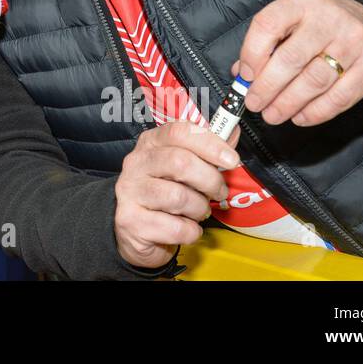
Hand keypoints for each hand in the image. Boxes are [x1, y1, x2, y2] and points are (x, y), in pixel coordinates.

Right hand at [114, 120, 239, 270]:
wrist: (135, 229)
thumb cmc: (165, 192)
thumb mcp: (183, 167)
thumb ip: (206, 150)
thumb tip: (232, 133)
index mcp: (150, 143)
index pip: (179, 132)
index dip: (210, 144)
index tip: (231, 160)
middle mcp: (136, 163)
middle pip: (181, 162)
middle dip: (210, 180)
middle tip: (219, 192)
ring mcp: (130, 192)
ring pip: (179, 197)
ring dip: (200, 208)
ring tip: (199, 211)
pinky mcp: (132, 221)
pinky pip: (176, 227)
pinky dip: (191, 231)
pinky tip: (186, 227)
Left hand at [236, 0, 362, 126]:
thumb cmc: (320, 25)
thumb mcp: (292, 20)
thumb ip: (266, 44)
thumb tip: (242, 75)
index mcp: (301, 2)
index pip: (268, 25)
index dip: (252, 53)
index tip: (245, 76)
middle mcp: (329, 19)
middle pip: (291, 58)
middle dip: (267, 87)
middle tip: (255, 103)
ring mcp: (353, 43)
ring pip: (314, 81)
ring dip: (288, 103)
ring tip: (273, 114)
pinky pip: (339, 97)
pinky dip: (316, 112)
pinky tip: (300, 117)